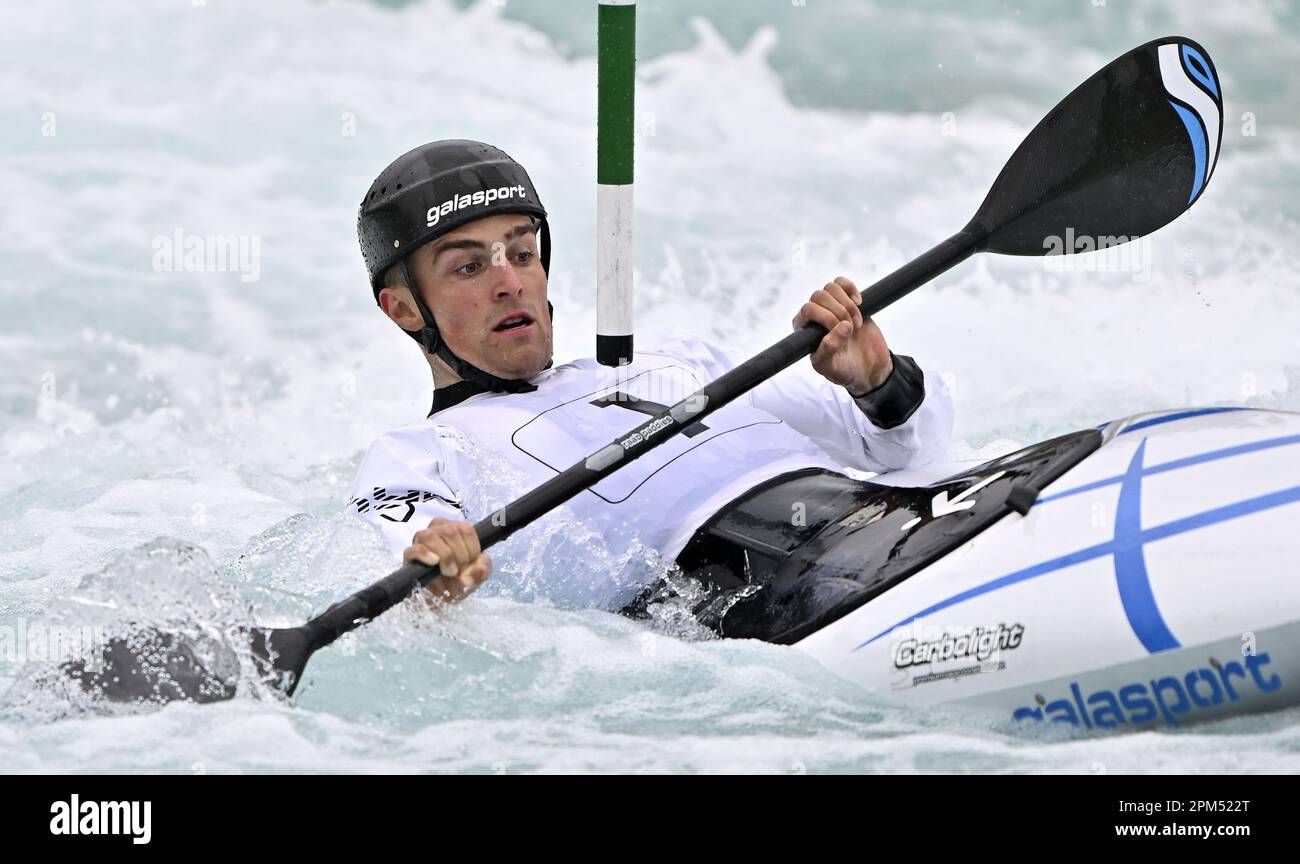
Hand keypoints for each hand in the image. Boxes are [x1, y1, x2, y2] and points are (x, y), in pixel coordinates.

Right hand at [403, 517, 491, 604]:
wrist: (446, 593)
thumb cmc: (462, 576)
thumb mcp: (478, 573)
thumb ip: (481, 571)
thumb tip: (466, 579)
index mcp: (455, 529)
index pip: (465, 528)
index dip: (472, 547)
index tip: (472, 562)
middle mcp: (437, 530)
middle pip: (450, 531)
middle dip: (460, 554)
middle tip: (461, 570)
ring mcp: (421, 542)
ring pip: (430, 536)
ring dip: (444, 555)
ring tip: (450, 572)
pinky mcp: (410, 556)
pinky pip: (414, 549)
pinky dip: (425, 555)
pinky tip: (434, 563)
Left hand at [793, 276, 892, 395]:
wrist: (868, 368)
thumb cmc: (844, 371)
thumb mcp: (831, 368)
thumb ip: (829, 350)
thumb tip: (842, 327)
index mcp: (804, 331)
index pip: (808, 309)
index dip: (826, 317)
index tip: (842, 331)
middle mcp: (814, 316)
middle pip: (819, 295)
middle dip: (839, 312)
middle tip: (852, 329)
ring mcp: (830, 307)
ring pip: (831, 287)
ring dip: (848, 305)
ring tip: (856, 323)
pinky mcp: (847, 300)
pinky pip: (841, 282)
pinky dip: (851, 289)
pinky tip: (859, 303)